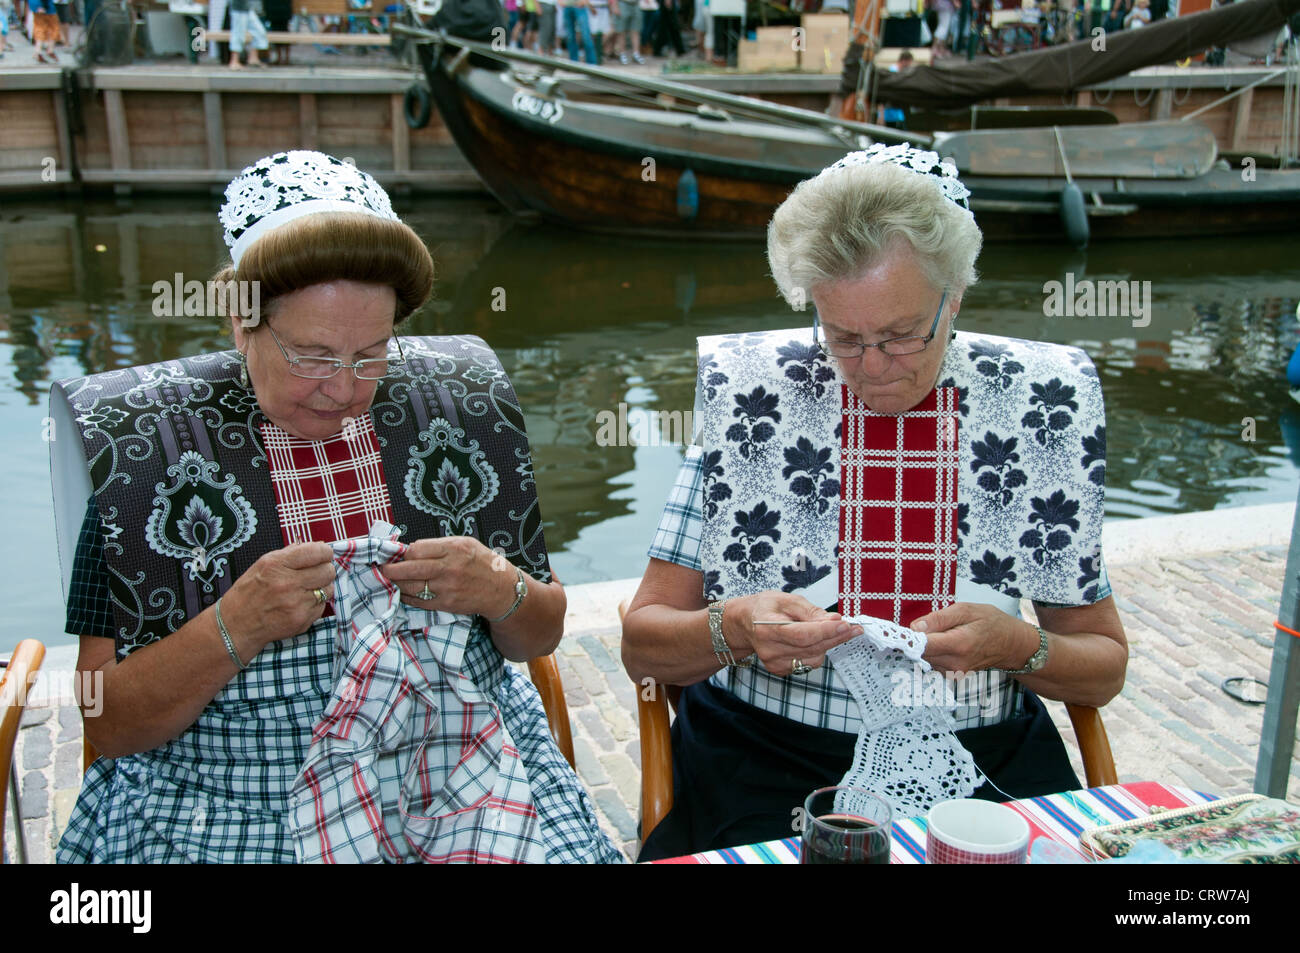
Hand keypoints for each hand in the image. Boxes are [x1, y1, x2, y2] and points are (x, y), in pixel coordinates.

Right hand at [222, 542, 334, 651]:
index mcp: (276, 564)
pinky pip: (321, 606)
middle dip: (324, 570)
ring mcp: (296, 603)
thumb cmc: (249, 593)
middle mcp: (287, 583)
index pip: (317, 551)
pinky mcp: (302, 620)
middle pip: (328, 570)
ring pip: (328, 589)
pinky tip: (300, 604)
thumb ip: (289, 553)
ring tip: (306, 589)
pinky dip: (315, 604)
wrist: (236, 625)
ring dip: (321, 588)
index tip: (323, 555)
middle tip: (315, 573)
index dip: (324, 552)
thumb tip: (315, 545)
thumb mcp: (262, 564)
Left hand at [380, 536, 516, 618]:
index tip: (401, 555)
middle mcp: (450, 568)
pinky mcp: (446, 604)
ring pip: (410, 586)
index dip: (405, 552)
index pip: (416, 549)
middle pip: (409, 568)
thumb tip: (411, 550)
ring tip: (390, 580)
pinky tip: (403, 592)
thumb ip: (440, 545)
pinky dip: (407, 597)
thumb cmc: (483, 563)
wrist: (502, 591)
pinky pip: (419, 601)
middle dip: (390, 569)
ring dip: (396, 584)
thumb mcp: (466, 543)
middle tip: (382, 568)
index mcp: (454, 548)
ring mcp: (447, 588)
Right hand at [722, 591, 861, 675]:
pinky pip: (808, 663)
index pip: (801, 634)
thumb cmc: (764, 607)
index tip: (845, 624)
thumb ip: (811, 611)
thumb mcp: (786, 599)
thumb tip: (834, 620)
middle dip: (835, 636)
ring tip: (834, 630)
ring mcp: (774, 663)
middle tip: (853, 627)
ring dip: (828, 644)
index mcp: (766, 628)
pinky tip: (815, 640)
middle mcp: (769, 650)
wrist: (745, 623)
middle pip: (811, 647)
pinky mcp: (780, 670)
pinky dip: (817, 651)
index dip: (825, 631)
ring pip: (813, 658)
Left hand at [911, 603, 1037, 674]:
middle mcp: (955, 663)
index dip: (908, 637)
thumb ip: (939, 618)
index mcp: (958, 644)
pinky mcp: (953, 675)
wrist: (1012, 644)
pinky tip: (941, 643)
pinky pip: (933, 663)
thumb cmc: (991, 622)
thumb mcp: (967, 610)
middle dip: (915, 640)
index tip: (897, 630)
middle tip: (920, 625)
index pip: (923, 645)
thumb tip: (915, 627)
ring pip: (925, 659)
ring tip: (936, 633)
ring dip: (923, 646)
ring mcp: (954, 672)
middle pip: (920, 653)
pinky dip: (931, 653)